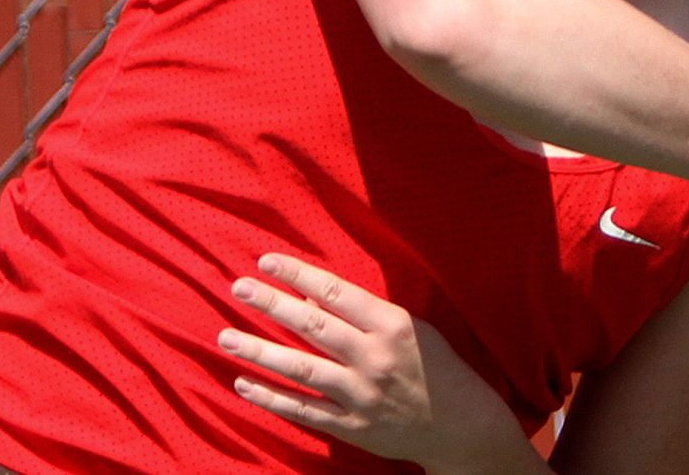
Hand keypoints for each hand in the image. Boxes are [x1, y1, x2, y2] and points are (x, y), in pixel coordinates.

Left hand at [219, 253, 545, 474]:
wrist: (463, 426)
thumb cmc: (440, 369)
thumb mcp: (415, 330)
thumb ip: (369, 313)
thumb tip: (318, 293)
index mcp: (394, 326)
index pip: (336, 292)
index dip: (298, 274)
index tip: (267, 261)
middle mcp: (374, 358)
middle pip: (312, 325)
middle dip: (271, 304)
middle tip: (238, 287)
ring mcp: (360, 395)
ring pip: (299, 368)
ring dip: (258, 351)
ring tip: (225, 336)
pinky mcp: (351, 427)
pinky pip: (302, 410)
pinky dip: (270, 397)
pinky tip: (243, 383)